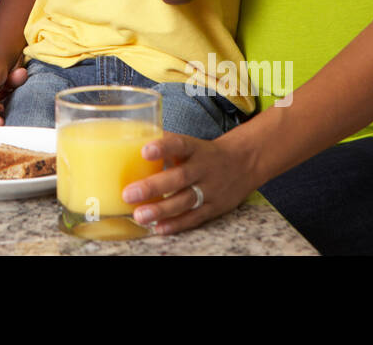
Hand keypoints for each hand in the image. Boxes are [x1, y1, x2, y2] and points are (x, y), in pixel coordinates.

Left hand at [121, 131, 259, 234]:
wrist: (244, 163)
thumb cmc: (204, 153)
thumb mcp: (189, 144)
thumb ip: (164, 146)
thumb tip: (129, 144)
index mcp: (195, 148)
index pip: (179, 144)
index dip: (163, 147)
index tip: (144, 151)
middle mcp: (204, 168)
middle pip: (180, 177)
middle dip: (153, 187)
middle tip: (128, 194)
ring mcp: (211, 189)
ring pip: (186, 200)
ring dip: (162, 210)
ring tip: (140, 215)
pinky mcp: (215, 207)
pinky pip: (195, 217)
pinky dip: (176, 224)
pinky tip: (158, 228)